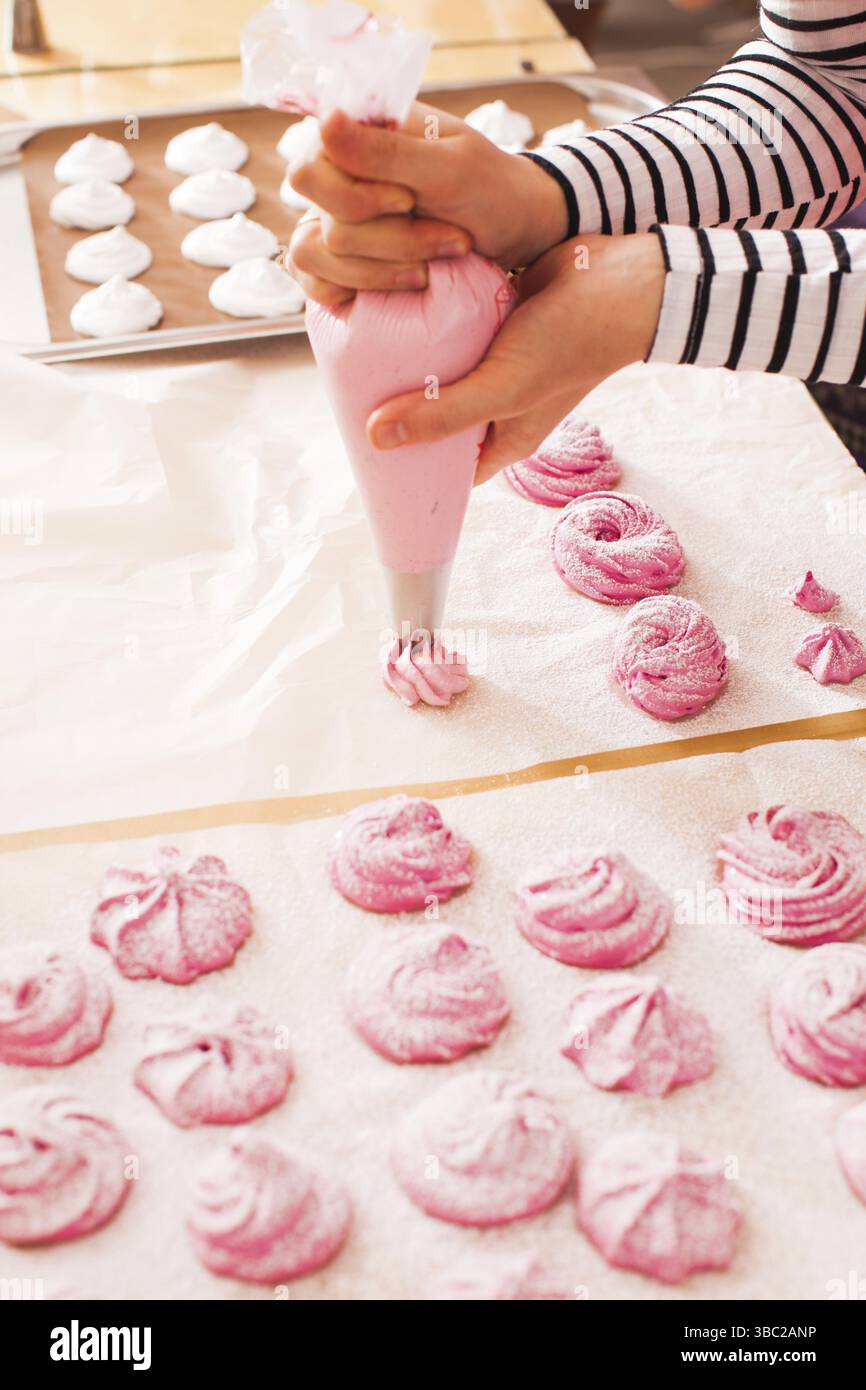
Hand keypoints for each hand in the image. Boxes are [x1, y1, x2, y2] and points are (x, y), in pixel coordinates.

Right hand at [285, 103, 567, 303]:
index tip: (409, 201)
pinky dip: (361, 291)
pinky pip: (318, 286)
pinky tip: (404, 284)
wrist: (512, 231)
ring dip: (384, 271)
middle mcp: (334, 179)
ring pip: (318, 260)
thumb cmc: (488, 189)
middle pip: (325, 227)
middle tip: (450, 238)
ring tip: (434, 267)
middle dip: (392, 242)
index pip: (310, 175)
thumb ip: (387, 152)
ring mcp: (331, 223)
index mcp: (351, 138)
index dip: (356, 199)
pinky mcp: (340, 264)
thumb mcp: (450, 168)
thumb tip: (325, 122)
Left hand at [366, 233, 665, 483]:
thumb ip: (443, 414)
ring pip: (440, 372)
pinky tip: (390, 310)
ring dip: (408, 363)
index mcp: (504, 438)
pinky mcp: (493, 320)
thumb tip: (375, 439)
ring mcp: (496, 362)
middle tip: (350, 398)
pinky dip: (426, 322)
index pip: (448, 471)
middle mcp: (499, 405)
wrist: (621, 280)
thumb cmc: (569, 343)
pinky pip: (450, 329)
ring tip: (359, 355)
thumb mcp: (502, 388)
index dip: (411, 471)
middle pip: (437, 421)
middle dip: (398, 411)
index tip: (368, 457)